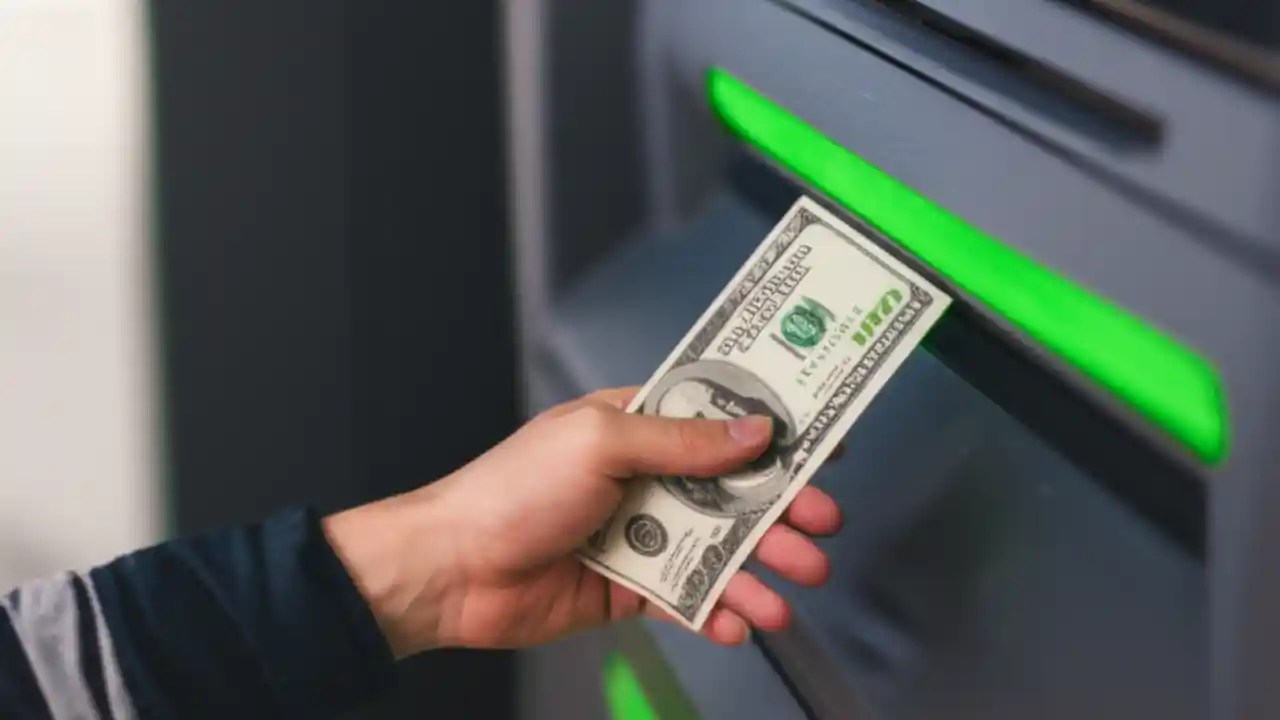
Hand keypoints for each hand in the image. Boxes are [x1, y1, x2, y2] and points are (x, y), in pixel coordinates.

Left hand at [324, 387, 842, 657]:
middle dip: (783, 506)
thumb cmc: (509, 491)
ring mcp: (640, 531)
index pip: (718, 416)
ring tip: (799, 579)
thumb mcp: (601, 443)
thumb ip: (682, 441)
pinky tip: (742, 620)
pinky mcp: (632, 586)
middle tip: (823, 521)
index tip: (823, 437)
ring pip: (720, 546)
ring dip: (763, 563)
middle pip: (733, 488)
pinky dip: (720, 610)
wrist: (453, 573)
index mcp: (636, 424)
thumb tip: (751, 429)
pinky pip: (689, 598)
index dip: (772, 425)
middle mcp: (644, 475)